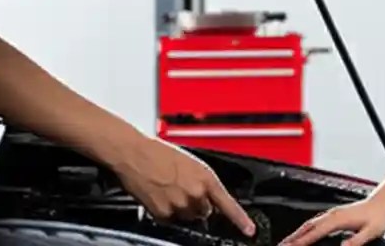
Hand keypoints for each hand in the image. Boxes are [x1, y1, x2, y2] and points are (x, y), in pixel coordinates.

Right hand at [111, 136, 255, 236]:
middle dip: (196, 204)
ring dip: (180, 208)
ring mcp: (180, 205)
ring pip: (187, 217)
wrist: (134, 154)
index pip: (228, 204)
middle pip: (204, 212)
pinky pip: (170, 220)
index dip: (241, 220)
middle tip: (180, 188)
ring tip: (167, 189)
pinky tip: (158, 196)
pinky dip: (165, 211)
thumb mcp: (189, 163)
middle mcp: (196, 193)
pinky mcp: (165, 214)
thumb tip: (206, 197)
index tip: (249, 230)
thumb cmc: (158, 153)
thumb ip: (202, 182)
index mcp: (205, 177)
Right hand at [280, 197, 384, 245]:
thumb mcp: (371, 232)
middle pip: (307, 227)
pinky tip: (306, 233)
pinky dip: (306, 229)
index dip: (301, 241)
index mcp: (338, 219)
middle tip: (281, 244)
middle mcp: (333, 215)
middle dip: (293, 237)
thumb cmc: (379, 215)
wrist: (384, 202)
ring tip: (288, 241)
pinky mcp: (336, 215)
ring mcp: (333, 214)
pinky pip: (315, 222)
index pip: (315, 232)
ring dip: (298, 232)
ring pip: (310, 224)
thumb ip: (356, 240)